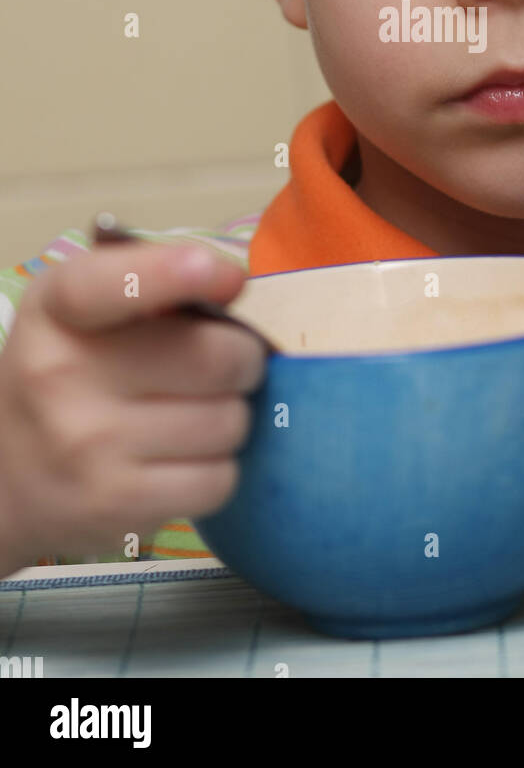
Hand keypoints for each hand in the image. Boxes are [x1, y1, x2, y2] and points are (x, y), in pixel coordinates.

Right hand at [0, 242, 266, 575]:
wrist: (6, 477)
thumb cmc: (68, 372)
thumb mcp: (82, 311)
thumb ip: (152, 280)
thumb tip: (234, 282)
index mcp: (56, 311)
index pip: (108, 285)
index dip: (170, 274)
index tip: (225, 274)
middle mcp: (62, 376)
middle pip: (213, 358)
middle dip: (243, 358)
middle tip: (230, 363)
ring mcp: (87, 446)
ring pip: (228, 422)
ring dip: (232, 415)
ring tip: (197, 413)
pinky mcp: (116, 506)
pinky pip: (219, 480)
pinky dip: (219, 468)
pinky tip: (185, 458)